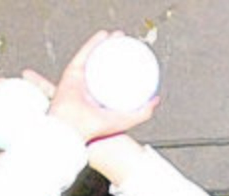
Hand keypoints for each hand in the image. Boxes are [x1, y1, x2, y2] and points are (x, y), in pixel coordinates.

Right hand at [39, 32, 159, 144]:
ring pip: (95, 56)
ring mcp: (80, 78)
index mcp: (101, 99)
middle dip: (117, 53)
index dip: (125, 70)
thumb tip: (156, 100)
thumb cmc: (95, 128)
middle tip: (129, 45)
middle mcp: (90, 88)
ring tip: (118, 36)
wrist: (73, 125)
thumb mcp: (126, 120)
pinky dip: (94, 43)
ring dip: (107, 44)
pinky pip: (84, 53)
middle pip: (105, 65)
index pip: (115, 81)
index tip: (137, 61)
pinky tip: (104, 35)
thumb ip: (142, 112)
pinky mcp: (72, 70)